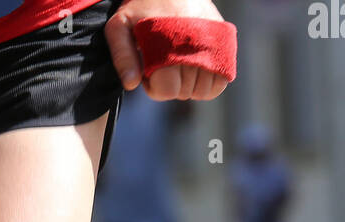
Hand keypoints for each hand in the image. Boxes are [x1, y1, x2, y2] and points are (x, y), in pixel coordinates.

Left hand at [105, 0, 230, 101]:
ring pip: (203, 91)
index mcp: (168, 40)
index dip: (154, 87)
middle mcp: (195, 42)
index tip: (149, 71)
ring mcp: (213, 43)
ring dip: (189, 87)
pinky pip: (220, 82)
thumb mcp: (120, 25)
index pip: (167, 89)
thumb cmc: (141, 7)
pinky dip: (208, 84)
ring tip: (178, 67)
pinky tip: (194, 71)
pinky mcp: (224, 42)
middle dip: (170, 86)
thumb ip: (122, 56)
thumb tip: (131, 84)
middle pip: (184, 92)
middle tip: (162, 66)